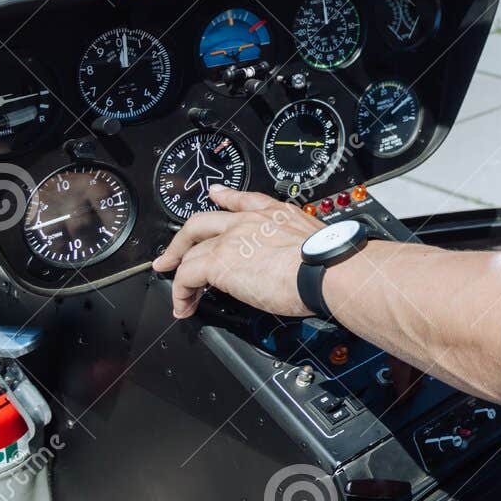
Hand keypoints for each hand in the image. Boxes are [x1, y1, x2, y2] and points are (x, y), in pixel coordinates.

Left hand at [151, 185, 324, 318]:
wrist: (326, 268)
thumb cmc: (329, 261)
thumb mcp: (313, 242)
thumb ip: (296, 246)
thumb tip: (299, 264)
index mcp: (275, 214)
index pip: (243, 199)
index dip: (225, 197)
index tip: (216, 195)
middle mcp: (250, 221)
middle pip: (201, 223)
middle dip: (182, 240)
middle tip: (171, 255)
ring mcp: (231, 239)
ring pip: (191, 252)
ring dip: (180, 274)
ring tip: (180, 295)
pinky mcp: (219, 261)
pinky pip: (186, 275)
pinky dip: (181, 292)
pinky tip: (183, 304)